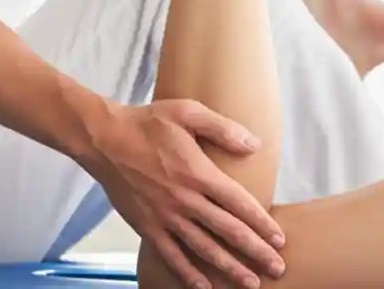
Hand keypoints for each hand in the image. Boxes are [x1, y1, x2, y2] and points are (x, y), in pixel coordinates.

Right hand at [82, 99, 286, 288]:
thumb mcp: (187, 112)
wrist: (103, 139)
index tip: (280, 240)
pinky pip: (171, 255)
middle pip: (228, 231)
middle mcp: (185, 199)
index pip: (239, 204)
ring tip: (251, 283)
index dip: (262, 224)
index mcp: (199, 173)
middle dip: (256, 252)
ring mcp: (165, 216)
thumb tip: (254, 145)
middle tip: (277, 268)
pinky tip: (204, 287)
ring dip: (230, 268)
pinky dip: (188, 273)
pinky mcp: (147, 226)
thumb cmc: (147, 123)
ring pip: (204, 249)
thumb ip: (223, 128)